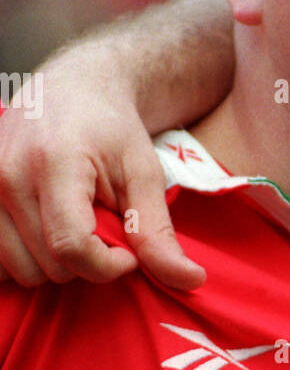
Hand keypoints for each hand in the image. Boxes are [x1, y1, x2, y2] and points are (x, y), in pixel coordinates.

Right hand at [0, 61, 204, 289]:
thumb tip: (191, 280)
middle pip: (49, 265)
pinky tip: (46, 232)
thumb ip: (159, 231)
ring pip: (20, 271)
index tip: (129, 254)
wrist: (71, 90)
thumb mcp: (144, 174)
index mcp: (53, 163)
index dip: (107, 266)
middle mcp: (6, 175)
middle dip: (87, 262)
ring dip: (56, 264)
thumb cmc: (110, 129)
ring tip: (76, 226)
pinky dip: (24, 259)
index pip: (71, 247)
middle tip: (103, 228)